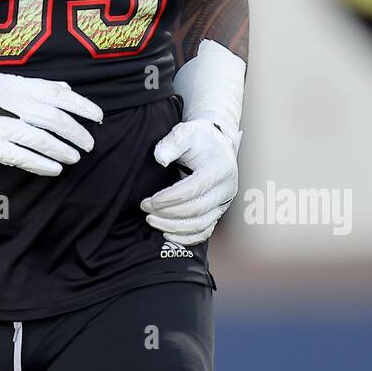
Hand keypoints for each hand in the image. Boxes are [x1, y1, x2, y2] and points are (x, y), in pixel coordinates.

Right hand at [0, 72, 103, 176]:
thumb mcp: (9, 80)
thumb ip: (38, 86)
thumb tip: (65, 89)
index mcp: (22, 87)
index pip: (60, 96)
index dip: (83, 106)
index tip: (98, 117)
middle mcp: (17, 106)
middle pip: (57, 121)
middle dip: (77, 134)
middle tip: (88, 144)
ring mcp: (6, 127)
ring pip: (44, 141)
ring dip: (64, 150)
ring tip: (75, 157)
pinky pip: (24, 157)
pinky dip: (43, 164)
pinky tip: (55, 169)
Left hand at [141, 120, 238, 244]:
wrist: (216, 145)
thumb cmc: (199, 138)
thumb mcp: (186, 132)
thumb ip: (172, 142)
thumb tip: (160, 158)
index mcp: (219, 168)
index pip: (194, 189)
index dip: (170, 198)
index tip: (150, 200)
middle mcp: (226, 188)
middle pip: (197, 210)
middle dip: (168, 213)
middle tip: (145, 208)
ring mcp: (223, 202)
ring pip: (200, 225)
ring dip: (173, 227)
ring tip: (151, 220)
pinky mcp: (218, 212)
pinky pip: (204, 232)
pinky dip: (186, 238)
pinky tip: (166, 234)